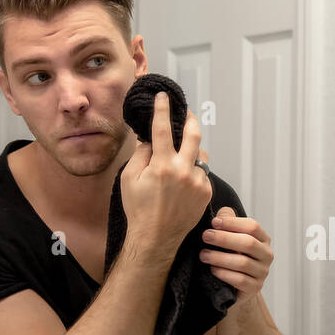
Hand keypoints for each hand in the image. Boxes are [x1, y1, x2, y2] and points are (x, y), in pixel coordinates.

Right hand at [119, 91, 212, 251]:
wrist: (156, 237)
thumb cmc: (138, 209)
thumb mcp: (129, 178)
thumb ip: (141, 154)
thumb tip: (150, 137)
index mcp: (162, 165)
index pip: (163, 128)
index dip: (163, 109)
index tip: (163, 97)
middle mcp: (183, 171)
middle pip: (194, 134)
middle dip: (190, 119)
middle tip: (187, 114)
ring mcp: (198, 182)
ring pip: (200, 155)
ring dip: (191, 151)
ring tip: (180, 157)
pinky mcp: (206, 192)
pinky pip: (202, 172)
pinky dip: (194, 171)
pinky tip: (183, 180)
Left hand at [199, 207, 272, 306]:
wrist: (235, 286)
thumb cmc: (231, 257)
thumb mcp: (230, 238)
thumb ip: (228, 222)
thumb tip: (222, 213)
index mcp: (263, 239)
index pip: (253, 227)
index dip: (233, 223)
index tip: (213, 222)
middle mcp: (266, 255)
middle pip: (248, 243)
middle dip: (224, 239)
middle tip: (205, 236)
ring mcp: (262, 273)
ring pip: (243, 263)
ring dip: (220, 257)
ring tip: (203, 254)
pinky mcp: (254, 288)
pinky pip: (240, 280)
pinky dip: (224, 274)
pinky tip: (212, 269)